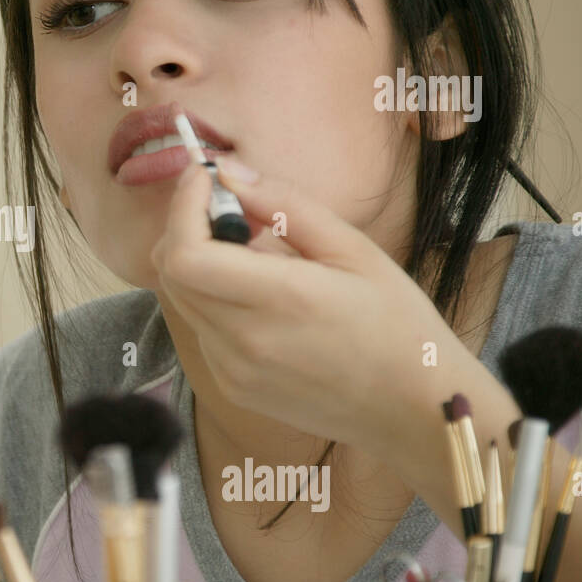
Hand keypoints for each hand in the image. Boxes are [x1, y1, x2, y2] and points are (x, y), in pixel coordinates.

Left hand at [150, 157, 472, 466]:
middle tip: (227, 208)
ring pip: (180, 299)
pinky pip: (201, 329)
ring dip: (197, 262)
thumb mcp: (353, 249)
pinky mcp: (233, 387)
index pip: (185, 254)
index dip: (182, 209)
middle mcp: (245, 341)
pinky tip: (257, 295)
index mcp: (281, 300)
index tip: (203, 178)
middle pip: (170, 273)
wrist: (411, 409)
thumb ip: (285, 206)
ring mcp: (233, 370)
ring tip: (250, 251)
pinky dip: (212, 299)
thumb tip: (229, 172)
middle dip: (185, 227)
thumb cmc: (396, 323)